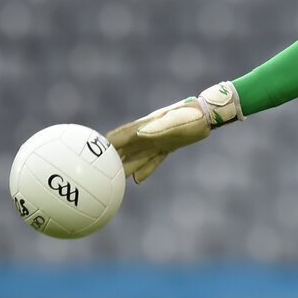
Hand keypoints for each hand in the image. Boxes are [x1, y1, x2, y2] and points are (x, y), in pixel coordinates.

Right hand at [107, 82, 243, 182]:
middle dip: (111, 161)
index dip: (104, 146)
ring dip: (126, 168)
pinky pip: (154, 160)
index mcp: (145, 126)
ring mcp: (158, 140)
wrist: (208, 114)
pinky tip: (137, 181)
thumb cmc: (192, 116)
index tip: (89, 157)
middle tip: (97, 176)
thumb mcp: (176, 122)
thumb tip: (140, 134)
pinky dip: (145, 169)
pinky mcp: (169, 145)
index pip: (119, 137)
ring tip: (113, 183)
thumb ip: (158, 128)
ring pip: (137, 157)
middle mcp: (148, 133)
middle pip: (125, 150)